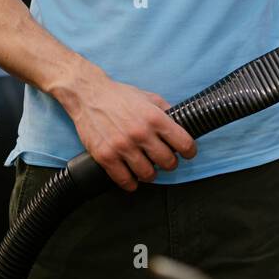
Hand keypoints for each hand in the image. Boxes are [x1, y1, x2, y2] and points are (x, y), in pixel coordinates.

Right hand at [52, 66, 197, 191]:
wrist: (88, 95)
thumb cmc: (119, 96)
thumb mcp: (149, 97)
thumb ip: (166, 111)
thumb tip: (182, 124)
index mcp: (155, 118)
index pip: (184, 143)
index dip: (189, 151)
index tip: (188, 153)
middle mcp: (141, 133)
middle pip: (168, 162)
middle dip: (170, 163)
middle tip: (166, 161)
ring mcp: (122, 146)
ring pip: (148, 174)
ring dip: (151, 174)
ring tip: (149, 169)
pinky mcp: (106, 156)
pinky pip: (124, 180)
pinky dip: (131, 183)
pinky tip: (132, 178)